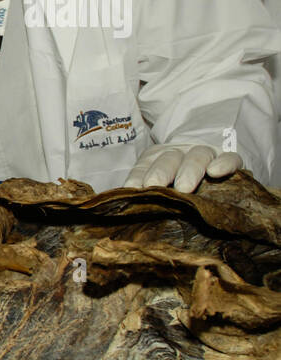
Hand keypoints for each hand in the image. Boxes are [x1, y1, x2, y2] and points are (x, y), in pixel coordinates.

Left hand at [124, 144, 240, 193]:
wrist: (208, 165)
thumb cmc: (176, 183)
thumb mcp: (159, 186)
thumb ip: (146, 196)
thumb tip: (128, 205)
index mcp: (158, 159)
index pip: (145, 166)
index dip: (138, 176)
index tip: (132, 188)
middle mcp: (181, 154)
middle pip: (170, 159)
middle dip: (161, 172)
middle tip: (155, 185)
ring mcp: (205, 155)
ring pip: (197, 156)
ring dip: (189, 170)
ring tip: (184, 187)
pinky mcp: (229, 159)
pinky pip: (230, 158)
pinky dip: (224, 163)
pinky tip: (216, 172)